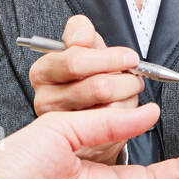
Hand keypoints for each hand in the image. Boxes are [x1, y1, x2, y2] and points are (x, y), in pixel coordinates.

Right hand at [28, 14, 143, 163]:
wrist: (90, 116)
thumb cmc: (89, 76)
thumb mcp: (85, 49)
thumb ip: (81, 33)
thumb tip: (82, 38)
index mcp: (43, 71)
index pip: (75, 60)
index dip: (109, 57)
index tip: (129, 57)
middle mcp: (46, 99)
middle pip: (98, 86)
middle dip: (126, 78)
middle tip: (135, 75)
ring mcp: (63, 125)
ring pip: (111, 107)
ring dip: (129, 96)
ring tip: (129, 91)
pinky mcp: (81, 145)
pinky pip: (117, 126)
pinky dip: (129, 116)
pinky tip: (123, 111)